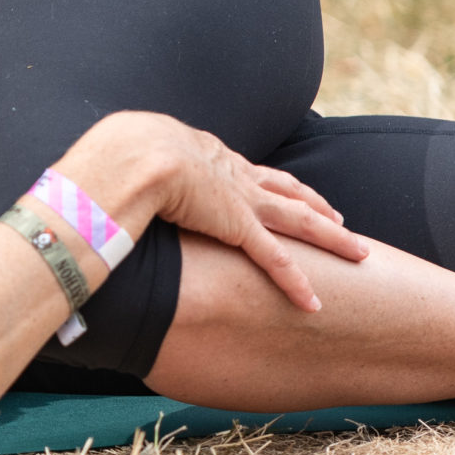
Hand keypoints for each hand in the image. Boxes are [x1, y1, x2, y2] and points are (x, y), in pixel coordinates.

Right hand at [67, 111, 366, 311]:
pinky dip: (297, 283)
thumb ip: (125, 170)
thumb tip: (96, 180)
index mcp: (207, 156)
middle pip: (286, 191)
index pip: (246, 171)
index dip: (267, 181)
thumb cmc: (118, 151)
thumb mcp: (126, 154)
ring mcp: (241, 201)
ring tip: (357, 251)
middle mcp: (233, 175)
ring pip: (301, 221)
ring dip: (331, 238)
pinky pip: (277, 262)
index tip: (282, 187)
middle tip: (337, 216)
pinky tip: (315, 303)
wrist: (134, 155)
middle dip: (314, 204)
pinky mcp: (240, 227)